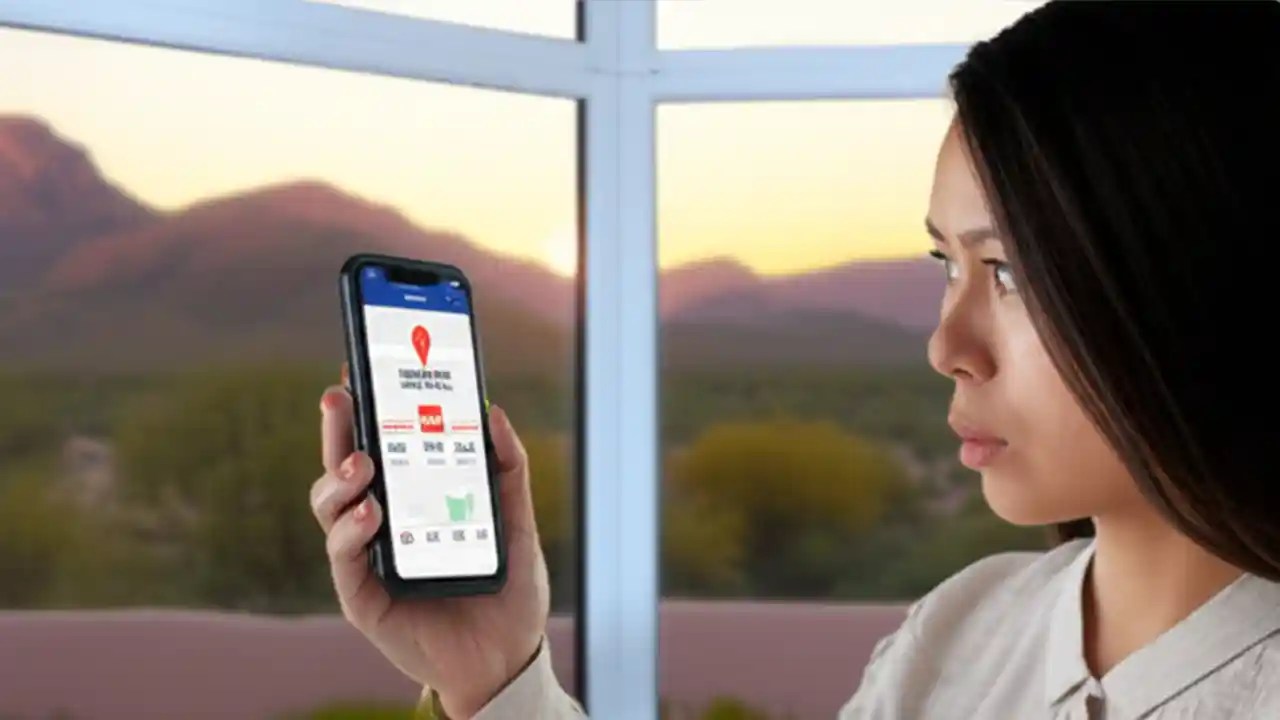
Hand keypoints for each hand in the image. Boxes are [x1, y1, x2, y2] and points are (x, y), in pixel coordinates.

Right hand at [311, 365, 550, 717]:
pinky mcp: (363, 597)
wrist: (508, 658)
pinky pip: (343, 559)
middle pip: (344, 467)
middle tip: (340, 394)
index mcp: (412, 500)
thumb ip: (508, 470)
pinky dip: (352, 530)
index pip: (378, 447)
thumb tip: (495, 413)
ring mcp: (368, 559)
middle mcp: (381, 523)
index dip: (364, 411)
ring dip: (340, 477)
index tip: (358, 370)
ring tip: (364, 462)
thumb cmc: (506, 591)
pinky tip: (371, 511)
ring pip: (331, 508)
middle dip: (336, 429)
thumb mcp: (517, 522)